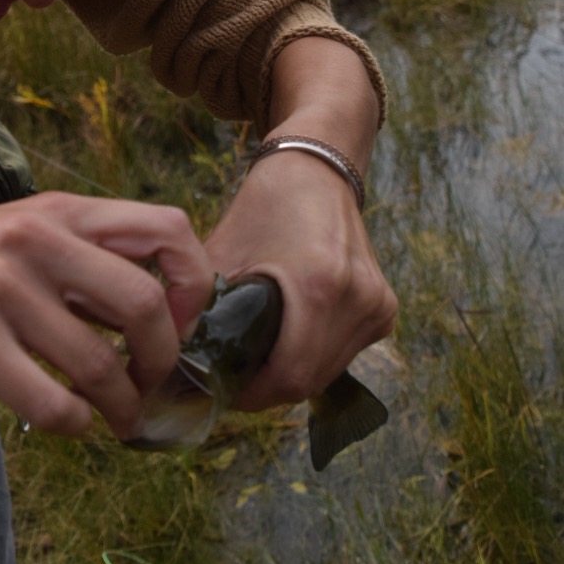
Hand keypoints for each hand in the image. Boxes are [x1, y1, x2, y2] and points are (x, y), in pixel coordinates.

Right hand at [0, 193, 213, 439]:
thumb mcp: (15, 236)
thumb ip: (79, 260)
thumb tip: (160, 312)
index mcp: (56, 211)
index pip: (166, 228)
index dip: (192, 284)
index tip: (179, 324)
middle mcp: (32, 240)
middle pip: (144, 304)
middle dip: (164, 361)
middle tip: (153, 385)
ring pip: (101, 366)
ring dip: (122, 408)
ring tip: (117, 419)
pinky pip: (52, 403)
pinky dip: (74, 425)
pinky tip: (67, 423)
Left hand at [201, 149, 396, 410]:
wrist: (317, 168)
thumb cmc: (266, 204)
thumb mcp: (223, 254)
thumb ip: (203, 312)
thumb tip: (179, 365)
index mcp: (320, 285)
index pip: (287, 376)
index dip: (249, 394)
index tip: (217, 390)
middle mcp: (359, 300)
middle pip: (308, 381)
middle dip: (264, 388)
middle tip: (227, 379)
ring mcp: (378, 307)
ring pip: (326, 373)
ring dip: (288, 375)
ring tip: (251, 362)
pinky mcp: (384, 309)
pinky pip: (342, 355)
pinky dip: (311, 357)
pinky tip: (283, 343)